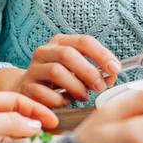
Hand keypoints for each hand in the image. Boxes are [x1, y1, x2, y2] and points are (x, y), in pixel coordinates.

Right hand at [0, 34, 120, 107]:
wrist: (28, 90)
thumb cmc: (60, 80)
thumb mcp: (78, 71)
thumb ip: (96, 72)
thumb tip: (111, 77)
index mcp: (61, 42)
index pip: (84, 41)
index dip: (102, 54)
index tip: (115, 69)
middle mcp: (45, 51)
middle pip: (68, 54)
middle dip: (89, 71)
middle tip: (100, 87)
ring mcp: (33, 69)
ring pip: (56, 71)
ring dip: (75, 86)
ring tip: (83, 96)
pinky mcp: (26, 87)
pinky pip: (45, 93)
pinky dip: (60, 100)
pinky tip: (65, 102)